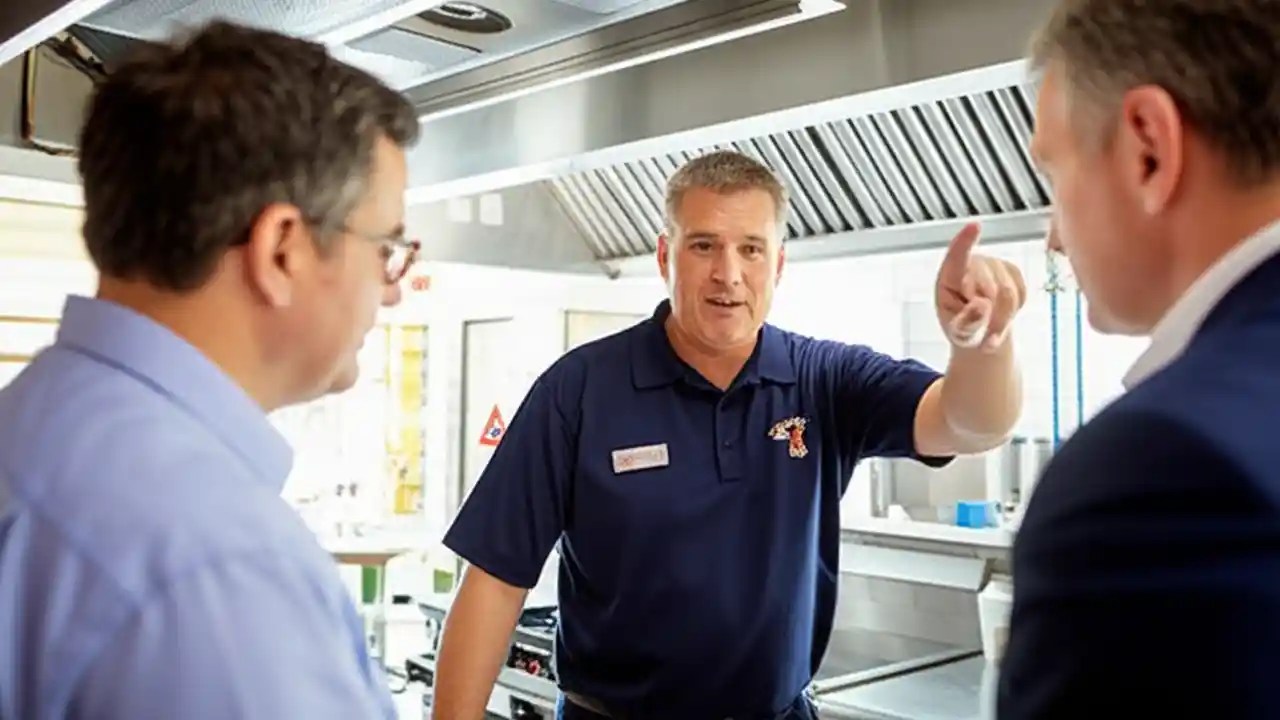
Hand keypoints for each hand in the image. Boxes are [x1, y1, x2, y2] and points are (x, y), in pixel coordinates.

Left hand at [935, 223, 1026, 351]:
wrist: (980, 331)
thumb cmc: (963, 329)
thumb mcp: (959, 333)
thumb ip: (967, 322)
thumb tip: (982, 305)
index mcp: (948, 278)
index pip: (957, 257)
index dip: (966, 242)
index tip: (974, 226)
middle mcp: (970, 265)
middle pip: (993, 289)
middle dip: (994, 318)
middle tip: (985, 339)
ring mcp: (992, 265)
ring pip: (1010, 293)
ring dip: (1004, 319)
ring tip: (991, 332)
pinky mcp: (1011, 270)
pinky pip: (1021, 293)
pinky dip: (1014, 311)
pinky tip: (1002, 314)